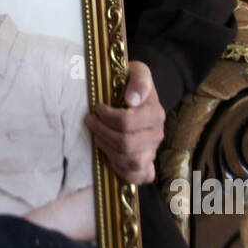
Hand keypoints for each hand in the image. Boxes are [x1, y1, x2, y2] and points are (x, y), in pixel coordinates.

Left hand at [84, 60, 165, 184]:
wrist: (136, 94)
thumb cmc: (131, 83)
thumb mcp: (137, 71)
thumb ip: (139, 81)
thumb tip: (132, 99)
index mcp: (155, 113)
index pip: (127, 122)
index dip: (107, 117)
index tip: (97, 108)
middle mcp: (157, 134)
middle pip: (126, 144)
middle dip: (102, 132)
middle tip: (90, 121)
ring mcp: (152, 151)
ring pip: (132, 162)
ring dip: (109, 150)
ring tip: (98, 137)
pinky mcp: (146, 163)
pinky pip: (139, 177)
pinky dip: (123, 171)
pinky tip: (111, 157)